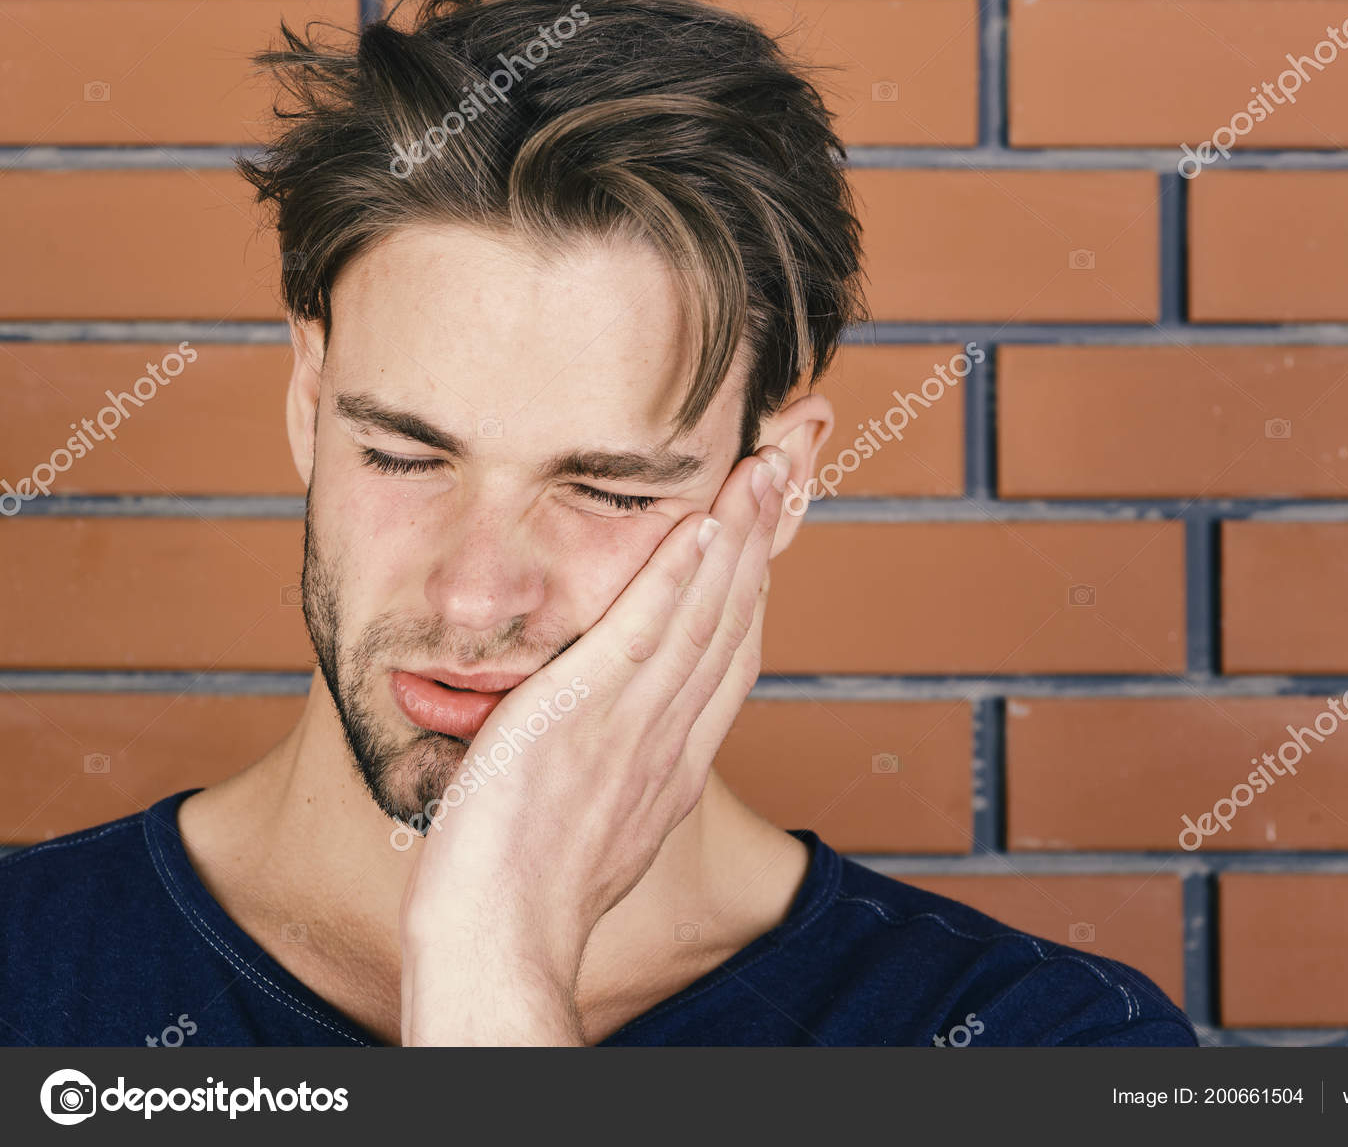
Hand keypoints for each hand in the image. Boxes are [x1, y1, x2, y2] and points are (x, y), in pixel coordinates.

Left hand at [397, 444, 789, 1044]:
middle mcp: (671, 738)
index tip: (759, 540)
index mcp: (674, 765)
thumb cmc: (526, 899)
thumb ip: (612, 779)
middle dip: (759, 544)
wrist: (501, 941)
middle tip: (779, 475)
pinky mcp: (580, 712)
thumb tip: (603, 754)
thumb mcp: (596, 831)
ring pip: (702, 615)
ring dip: (734, 537)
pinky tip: (698, 525)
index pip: (730, 661)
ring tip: (757, 471)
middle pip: (733, 623)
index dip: (750, 592)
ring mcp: (632, 725)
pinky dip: (676, 577)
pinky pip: (640, 632)